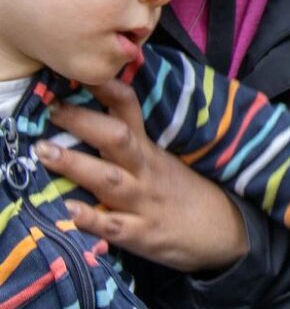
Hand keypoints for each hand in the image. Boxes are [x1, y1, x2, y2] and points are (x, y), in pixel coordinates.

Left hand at [37, 78, 248, 272]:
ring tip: (45, 152)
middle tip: (51, 109)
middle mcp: (146, 171)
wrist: (225, 230)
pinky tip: (70, 211)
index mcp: (150, 150)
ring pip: (110, 180)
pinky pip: (116, 227)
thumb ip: (133, 144)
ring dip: (77, 165)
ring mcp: (144, 202)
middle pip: (116, 139)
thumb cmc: (186, 193)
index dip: (107, 91)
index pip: (129, 111)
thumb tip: (94, 118)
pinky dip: (93, 220)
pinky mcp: (143, 235)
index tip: (80, 74)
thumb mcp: (165, 162)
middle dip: (83, 123)